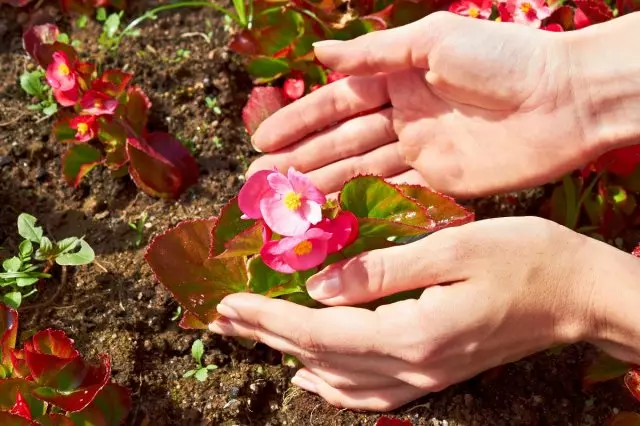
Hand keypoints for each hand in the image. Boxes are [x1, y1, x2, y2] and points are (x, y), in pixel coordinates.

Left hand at [208, 217, 604, 410]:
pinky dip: (334, 386)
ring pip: (341, 379)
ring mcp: (426, 376)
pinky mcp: (436, 372)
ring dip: (291, 356)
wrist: (578, 295)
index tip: (228, 303)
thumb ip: (382, 269)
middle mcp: (413, 366)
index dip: (269, 318)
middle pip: (321, 357)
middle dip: (266, 336)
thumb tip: (320, 286)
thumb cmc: (524, 259)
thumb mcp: (452, 248)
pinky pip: (372, 393)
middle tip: (221, 320)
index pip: (320, 332)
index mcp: (413, 333)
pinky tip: (314, 377)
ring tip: (253, 338)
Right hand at [248, 12, 609, 197]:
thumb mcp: (433, 41)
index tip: (261, 141)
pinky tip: (332, 214)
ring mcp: (419, 149)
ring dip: (321, 186)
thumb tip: (319, 56)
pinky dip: (361, 203)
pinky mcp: (439, 180)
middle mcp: (402, 113)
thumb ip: (375, 54)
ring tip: (284, 204)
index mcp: (397, 76)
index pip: (336, 102)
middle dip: (299, 160)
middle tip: (259, 183)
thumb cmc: (502, 59)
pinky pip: (392, 192)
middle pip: (340, 141)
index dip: (298, 121)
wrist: (564, 99)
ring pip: (359, 170)